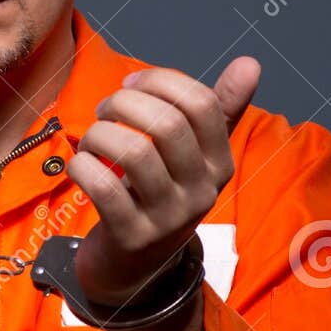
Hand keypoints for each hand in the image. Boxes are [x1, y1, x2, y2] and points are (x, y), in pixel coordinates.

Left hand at [67, 56, 261, 308]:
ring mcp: (167, 218)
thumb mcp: (195, 156)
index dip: (160, 81)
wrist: (135, 268)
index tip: (131, 83)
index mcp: (219, 164)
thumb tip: (251, 62)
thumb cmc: (161, 195)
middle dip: (125, 103)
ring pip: (134, 154)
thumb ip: (220, 110)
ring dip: (100, 133)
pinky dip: (83, 165)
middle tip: (105, 109)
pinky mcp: (131, 237)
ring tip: (92, 137)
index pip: (201, 104)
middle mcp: (201, 192)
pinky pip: (103, 187)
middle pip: (168, 125)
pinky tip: (80, 164)